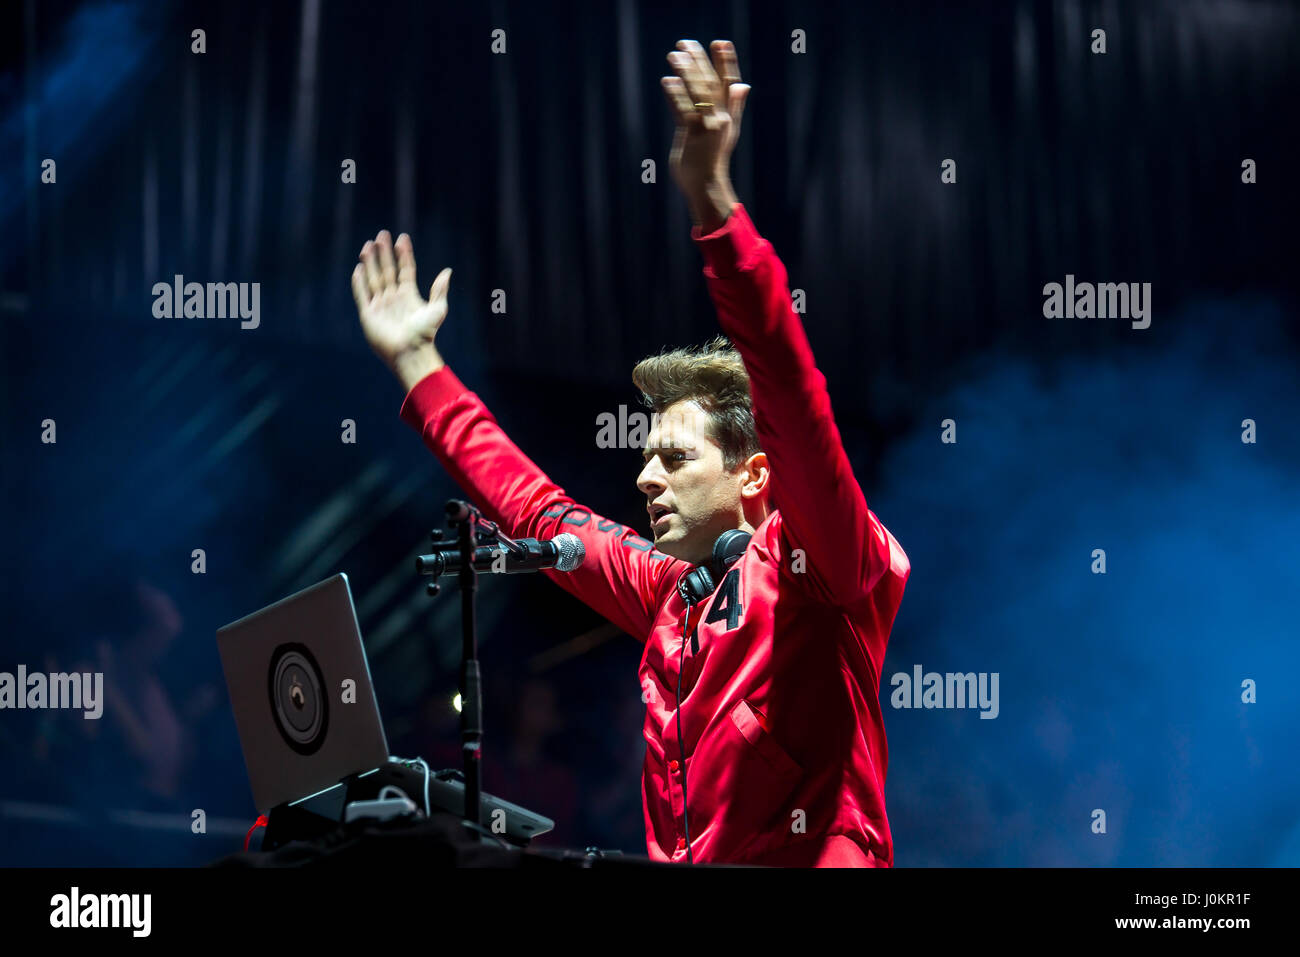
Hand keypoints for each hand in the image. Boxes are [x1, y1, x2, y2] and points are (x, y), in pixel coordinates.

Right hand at [351, 230, 451, 388]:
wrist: (410, 351)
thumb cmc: (426, 333)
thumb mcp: (438, 309)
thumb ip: (440, 290)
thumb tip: (447, 271)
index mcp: (409, 295)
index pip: (405, 269)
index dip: (403, 254)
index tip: (402, 238)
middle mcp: (394, 298)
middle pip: (387, 270)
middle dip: (384, 253)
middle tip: (381, 235)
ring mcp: (380, 305)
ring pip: (374, 278)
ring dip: (370, 262)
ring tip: (368, 245)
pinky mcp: (368, 314)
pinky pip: (362, 295)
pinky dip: (359, 282)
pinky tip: (358, 268)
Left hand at [661, 39, 748, 226]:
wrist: (707, 187)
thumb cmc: (713, 160)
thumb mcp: (728, 131)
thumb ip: (734, 106)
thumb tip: (743, 84)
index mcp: (728, 116)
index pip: (728, 83)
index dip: (726, 62)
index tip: (720, 42)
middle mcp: (720, 119)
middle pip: (711, 84)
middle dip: (699, 61)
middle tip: (686, 43)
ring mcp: (707, 127)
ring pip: (698, 94)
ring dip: (686, 72)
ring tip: (674, 55)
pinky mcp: (693, 137)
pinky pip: (684, 111)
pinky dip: (676, 95)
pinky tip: (667, 81)